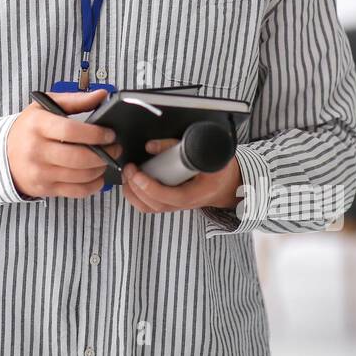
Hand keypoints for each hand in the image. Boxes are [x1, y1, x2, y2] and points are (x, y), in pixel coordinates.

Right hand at [7, 89, 121, 199]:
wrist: (4, 155)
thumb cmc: (29, 129)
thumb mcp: (45, 107)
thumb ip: (75, 100)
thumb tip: (101, 95)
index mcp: (38, 125)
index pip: (71, 131)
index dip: (95, 134)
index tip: (109, 134)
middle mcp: (36, 150)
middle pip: (78, 157)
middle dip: (104, 154)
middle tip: (115, 148)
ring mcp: (40, 172)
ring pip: (80, 176)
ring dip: (100, 169)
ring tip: (106, 160)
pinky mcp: (44, 189)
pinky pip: (76, 192)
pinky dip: (93, 185)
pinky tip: (97, 176)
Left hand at [119, 137, 242, 214]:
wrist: (228, 184)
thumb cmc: (219, 167)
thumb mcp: (206, 152)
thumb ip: (177, 146)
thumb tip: (150, 147)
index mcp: (202, 191)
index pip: (175, 197)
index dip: (153, 188)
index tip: (138, 175)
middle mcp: (189, 203)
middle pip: (158, 204)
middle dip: (138, 188)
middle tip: (129, 169)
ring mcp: (179, 206)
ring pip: (152, 208)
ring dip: (134, 194)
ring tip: (127, 176)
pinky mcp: (172, 204)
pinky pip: (151, 207)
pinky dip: (137, 197)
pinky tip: (131, 184)